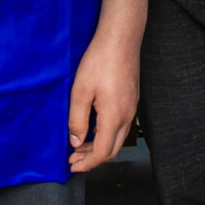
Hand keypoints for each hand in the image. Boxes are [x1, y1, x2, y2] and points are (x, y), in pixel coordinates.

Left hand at [68, 0, 144, 172]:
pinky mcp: (132, 98)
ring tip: (80, 145)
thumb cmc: (99, 61)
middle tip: (73, 159)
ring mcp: (132, 107)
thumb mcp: (80, 92)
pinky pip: (121, 125)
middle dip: (93, 158)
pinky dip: (106, 133)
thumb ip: (77, 120)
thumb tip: (76, 142)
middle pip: (113, 149)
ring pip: (118, 137)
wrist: (121, 38)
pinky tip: (93, 127)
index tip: (72, 166)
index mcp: (114, 117)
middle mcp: (127, 116)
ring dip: (100, 145)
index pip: (103, 152)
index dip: (87, 163)